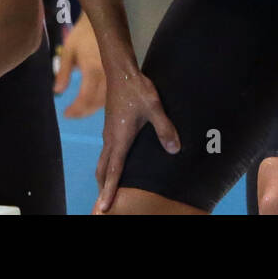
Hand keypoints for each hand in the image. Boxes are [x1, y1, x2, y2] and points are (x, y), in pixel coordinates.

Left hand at [54, 13, 105, 117]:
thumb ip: (63, 72)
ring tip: (79, 110)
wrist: (102, 22)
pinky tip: (92, 102)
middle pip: (97, 102)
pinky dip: (101, 101)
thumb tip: (57, 92)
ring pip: (106, 100)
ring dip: (92, 108)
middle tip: (71, 114)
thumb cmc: (81, 35)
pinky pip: (111, 93)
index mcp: (92, 68)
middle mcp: (106, 74)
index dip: (76, 109)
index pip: (86, 97)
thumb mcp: (68, 51)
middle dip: (83, 111)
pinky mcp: (118, 74)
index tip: (66, 114)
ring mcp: (114, 74)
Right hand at [93, 68, 179, 212]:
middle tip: (103, 206)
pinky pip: (107, 151)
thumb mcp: (155, 108)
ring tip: (108, 190)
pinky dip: (108, 165)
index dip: (109, 191)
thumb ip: (165, 129)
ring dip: (104, 177)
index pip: (113, 171)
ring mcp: (109, 132)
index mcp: (119, 139)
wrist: (121, 71)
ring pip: (103, 161)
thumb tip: (174, 150)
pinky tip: (116, 165)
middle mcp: (110, 138)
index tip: (104, 207)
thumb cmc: (137, 89)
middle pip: (103, 170)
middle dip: (103, 189)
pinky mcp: (111, 126)